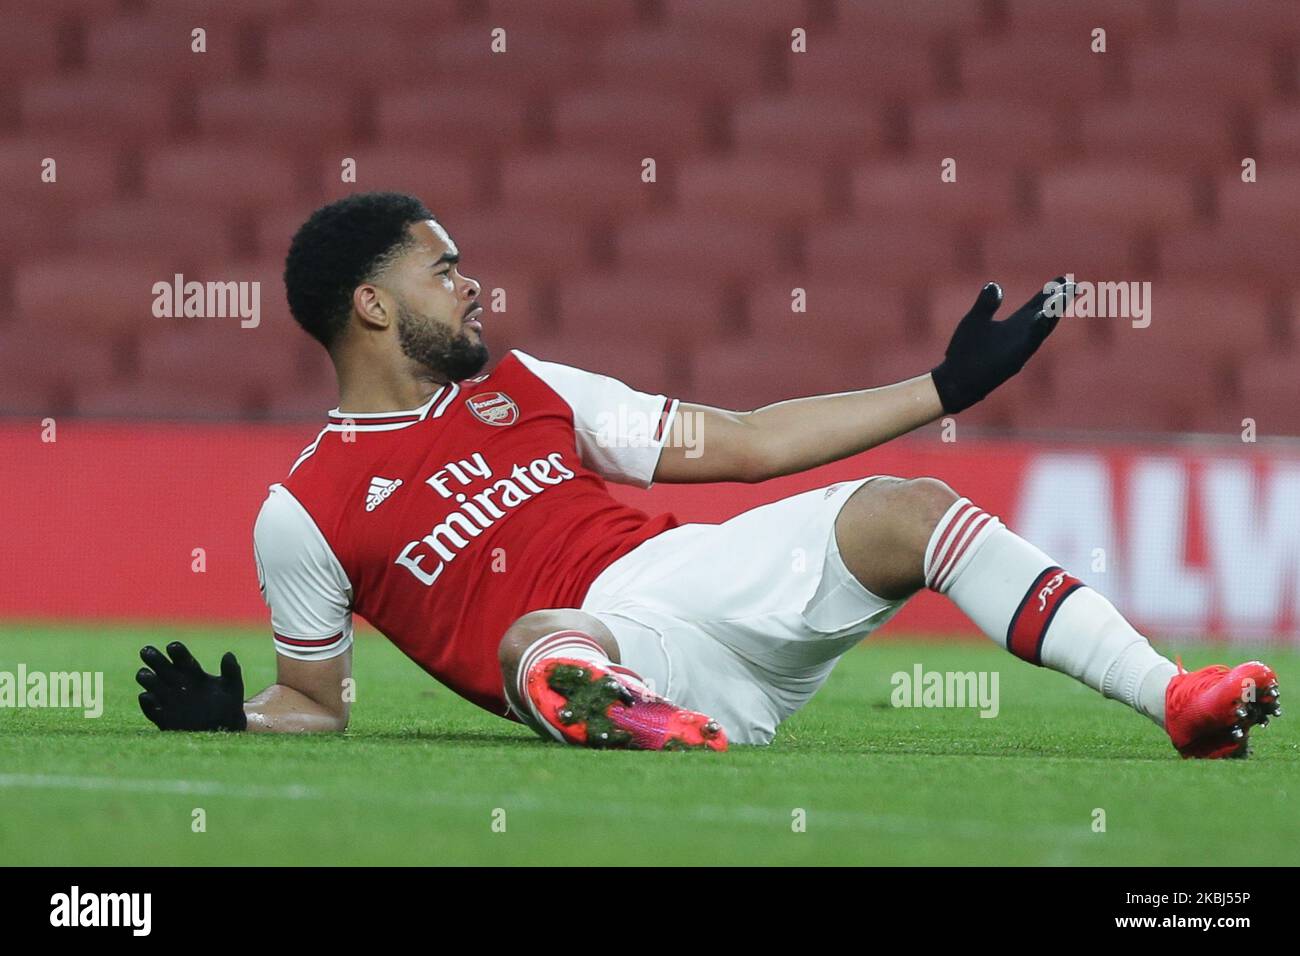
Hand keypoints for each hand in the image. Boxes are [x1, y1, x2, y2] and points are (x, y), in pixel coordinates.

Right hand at [136, 642, 246, 730]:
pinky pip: (150, 709)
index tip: (172, 647)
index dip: (176, 651)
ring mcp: (168, 699)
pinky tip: (147, 696)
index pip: (181, 658)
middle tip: (147, 651)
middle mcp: (177, 683)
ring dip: (148, 678)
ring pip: (151, 684)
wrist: (224, 730)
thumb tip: (228, 655)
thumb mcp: (233, 687)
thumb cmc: (228, 705)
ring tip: (147, 674)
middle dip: (154, 658)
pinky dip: (147, 702)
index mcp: (192, 672)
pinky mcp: (163, 717)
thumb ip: (232, 671)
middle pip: (161, 666)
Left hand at [930, 276, 1074, 412]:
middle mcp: (1022, 336)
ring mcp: (1020, 349)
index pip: (1038, 305)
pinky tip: (1041, 315)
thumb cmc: (966, 351)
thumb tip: (994, 284)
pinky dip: (1036, 329)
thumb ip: (987, 303)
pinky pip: (1028, 343)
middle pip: (1046, 315)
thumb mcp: (976, 320)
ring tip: (1063, 294)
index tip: (1064, 278)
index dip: (1051, 293)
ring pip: (1042, 329)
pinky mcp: (1013, 361)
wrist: (955, 380)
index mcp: (1015, 325)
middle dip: (1060, 300)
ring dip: (1053, 312)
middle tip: (1073, 283)